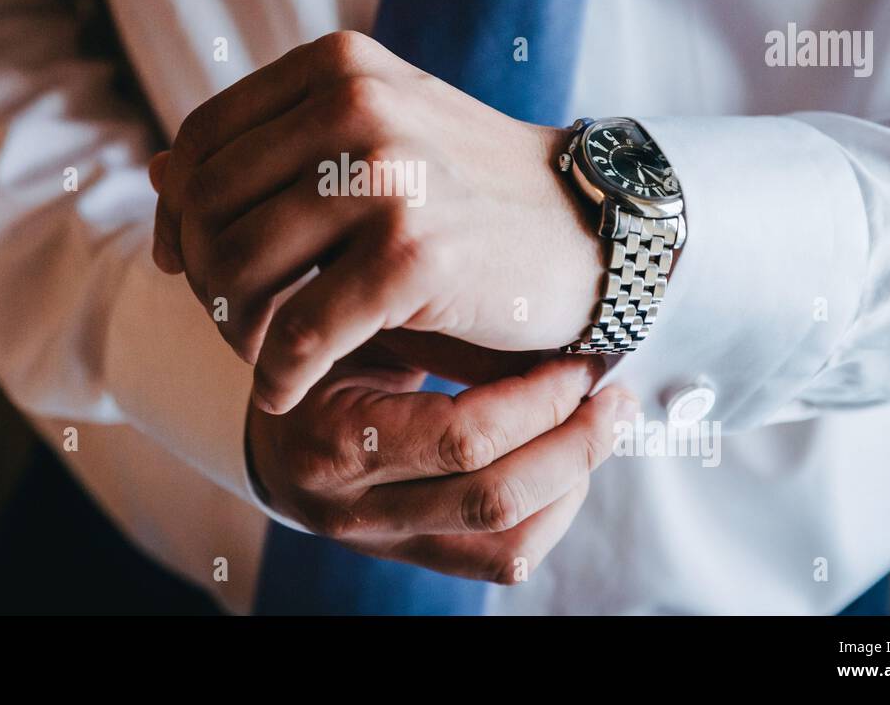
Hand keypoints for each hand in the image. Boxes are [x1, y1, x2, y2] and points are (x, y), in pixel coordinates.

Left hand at [150, 30, 600, 412]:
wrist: (587, 231)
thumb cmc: (467, 194)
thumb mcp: (371, 143)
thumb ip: (268, 152)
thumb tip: (155, 173)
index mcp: (338, 66)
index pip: (202, 143)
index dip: (177, 214)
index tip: (186, 265)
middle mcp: (356, 104)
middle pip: (206, 208)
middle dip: (203, 279)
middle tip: (235, 322)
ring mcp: (386, 176)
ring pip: (237, 268)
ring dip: (235, 330)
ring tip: (264, 354)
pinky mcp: (412, 255)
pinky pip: (299, 332)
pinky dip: (279, 375)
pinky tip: (287, 392)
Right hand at [246, 330, 633, 582]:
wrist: (277, 426)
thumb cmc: (323, 354)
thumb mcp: (361, 326)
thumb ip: (435, 334)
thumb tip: (544, 336)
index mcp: (330, 440)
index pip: (460, 437)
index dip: (536, 401)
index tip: (574, 362)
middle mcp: (352, 509)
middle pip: (493, 498)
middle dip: (573, 445)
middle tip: (612, 396)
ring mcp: (384, 544)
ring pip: (506, 542)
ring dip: (573, 481)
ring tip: (603, 426)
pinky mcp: (412, 559)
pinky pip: (501, 562)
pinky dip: (553, 516)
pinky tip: (569, 466)